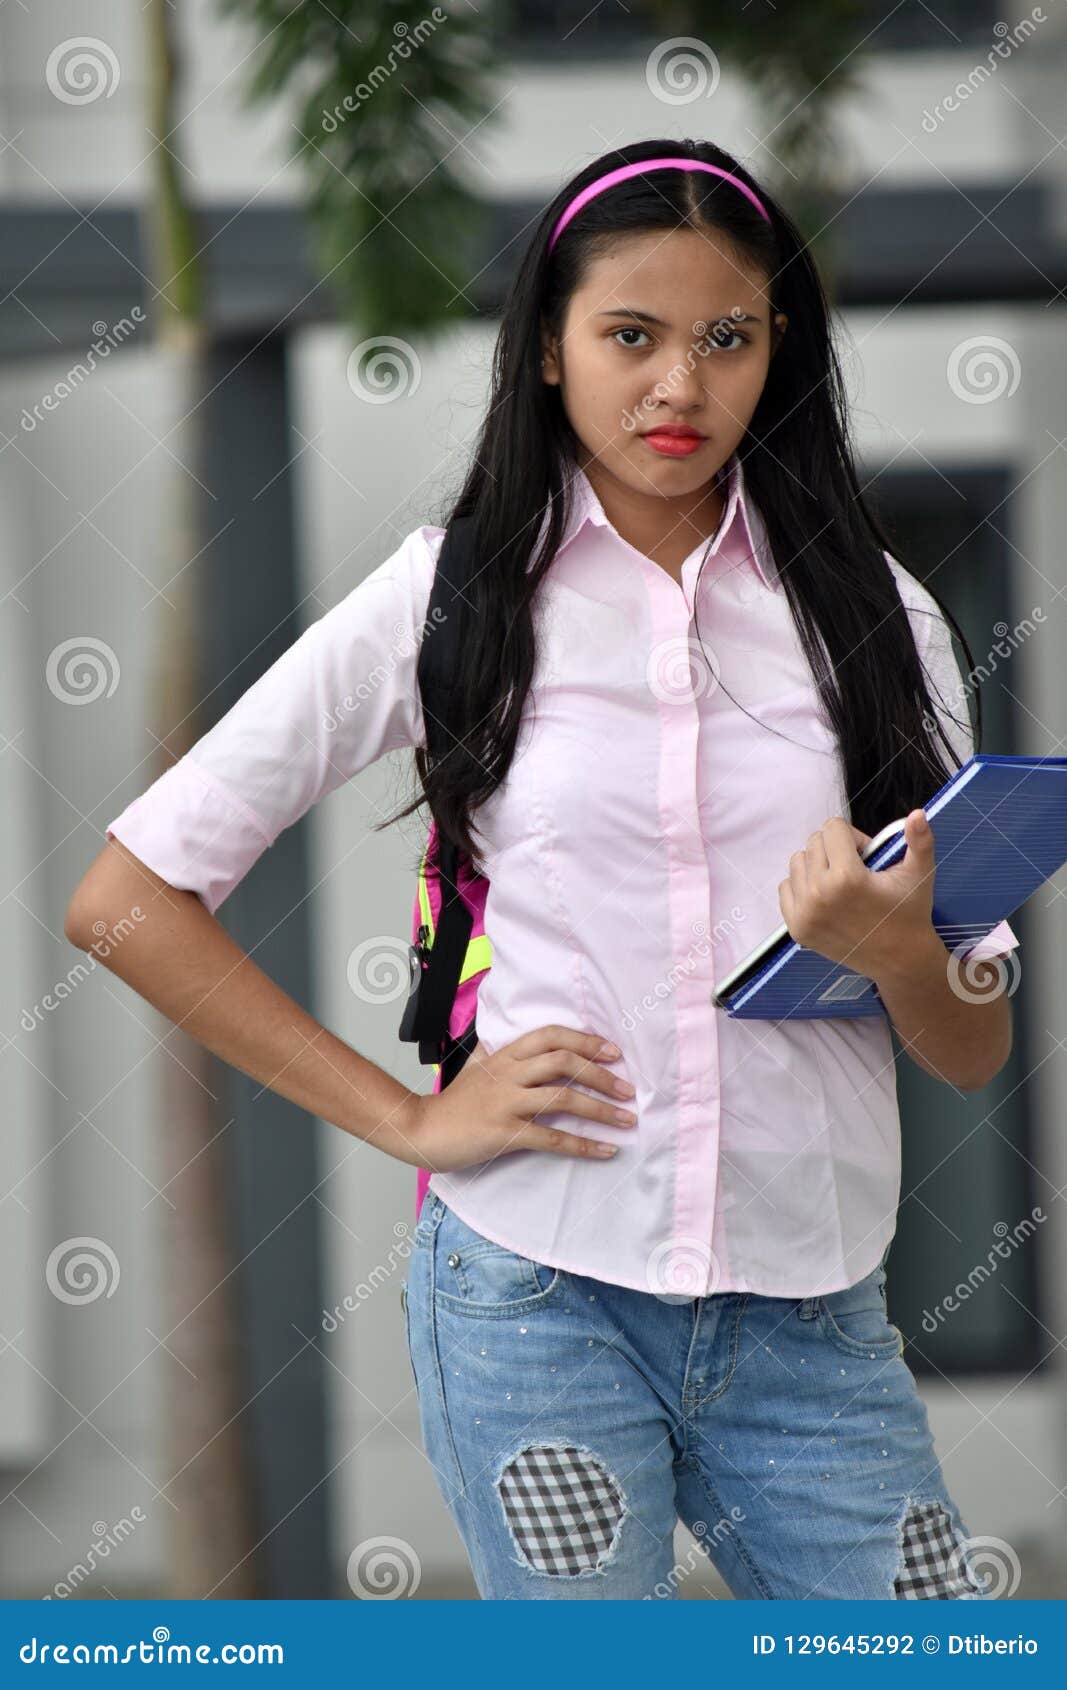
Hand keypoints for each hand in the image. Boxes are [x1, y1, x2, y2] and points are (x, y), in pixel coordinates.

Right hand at [389, 1024, 637, 1172]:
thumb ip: (501, 1053)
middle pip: (563, 1062)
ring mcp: (506, 1103)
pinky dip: (583, 1145)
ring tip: (626, 1119)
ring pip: (563, 1099)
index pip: (551, 1036)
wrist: (422, 1130)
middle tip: (628, 1088)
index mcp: (505, 1056)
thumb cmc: (454, 1102)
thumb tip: (523, 1041)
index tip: (613, 1051)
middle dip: (601, 1074)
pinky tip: (605, 1150)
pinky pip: (552, 1138)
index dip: (585, 1041)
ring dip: (601, 1110)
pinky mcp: (505, 1133)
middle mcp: (508, 1074)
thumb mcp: (477, 1067)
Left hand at [777, 810, 936, 979]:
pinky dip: (803, 886)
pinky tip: (826, 897)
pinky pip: (785, 887)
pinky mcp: (796, 928)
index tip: (868, 858)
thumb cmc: (910, 912)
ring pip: (798, 861)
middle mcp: (819, 894)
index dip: (854, 838)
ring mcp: (804, 913)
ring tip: (840, 883)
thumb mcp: (920, 874)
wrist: (899, 960)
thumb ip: (919, 841)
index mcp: (847, 878)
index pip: (833, 828)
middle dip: (836, 849)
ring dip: (817, 865)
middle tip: (857, 871)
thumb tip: (917, 812)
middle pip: (814, 842)